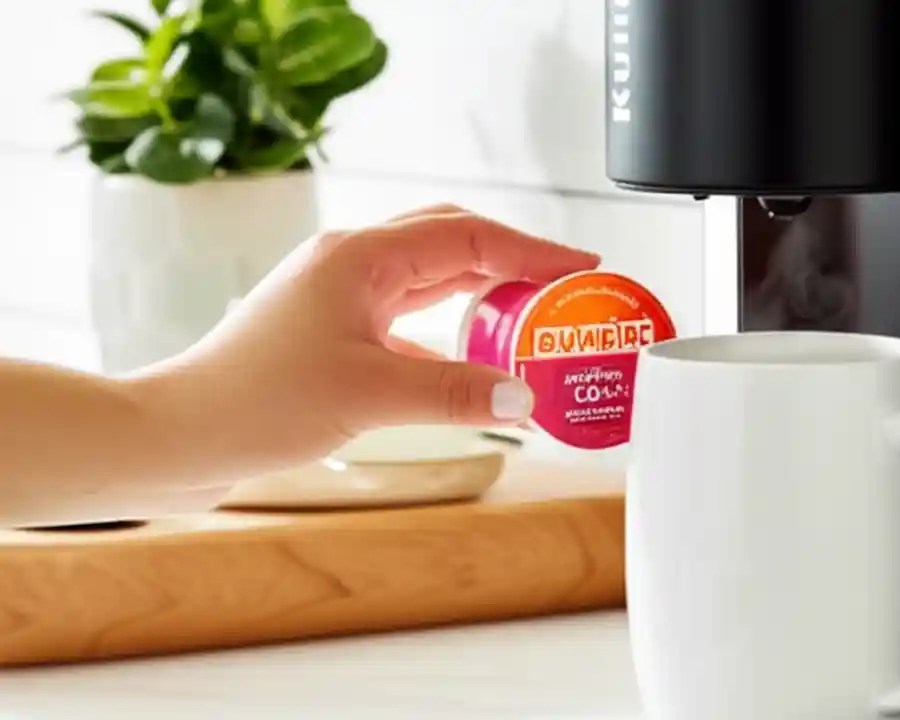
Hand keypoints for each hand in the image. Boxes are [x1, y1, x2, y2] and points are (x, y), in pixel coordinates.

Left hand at [132, 204, 598, 478]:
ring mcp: (340, 299)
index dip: (534, 251)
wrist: (177, 436)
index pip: (470, 237)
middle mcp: (351, 266)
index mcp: (361, 257)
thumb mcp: (369, 394)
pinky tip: (473, 367)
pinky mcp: (333, 335)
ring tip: (531, 322)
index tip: (582, 267)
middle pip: (454, 243)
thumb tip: (521, 395)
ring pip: (433, 281)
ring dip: (484, 296)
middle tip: (564, 290)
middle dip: (515, 262)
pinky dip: (451, 339)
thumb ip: (455, 391)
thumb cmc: (251, 402)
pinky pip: (411, 322)